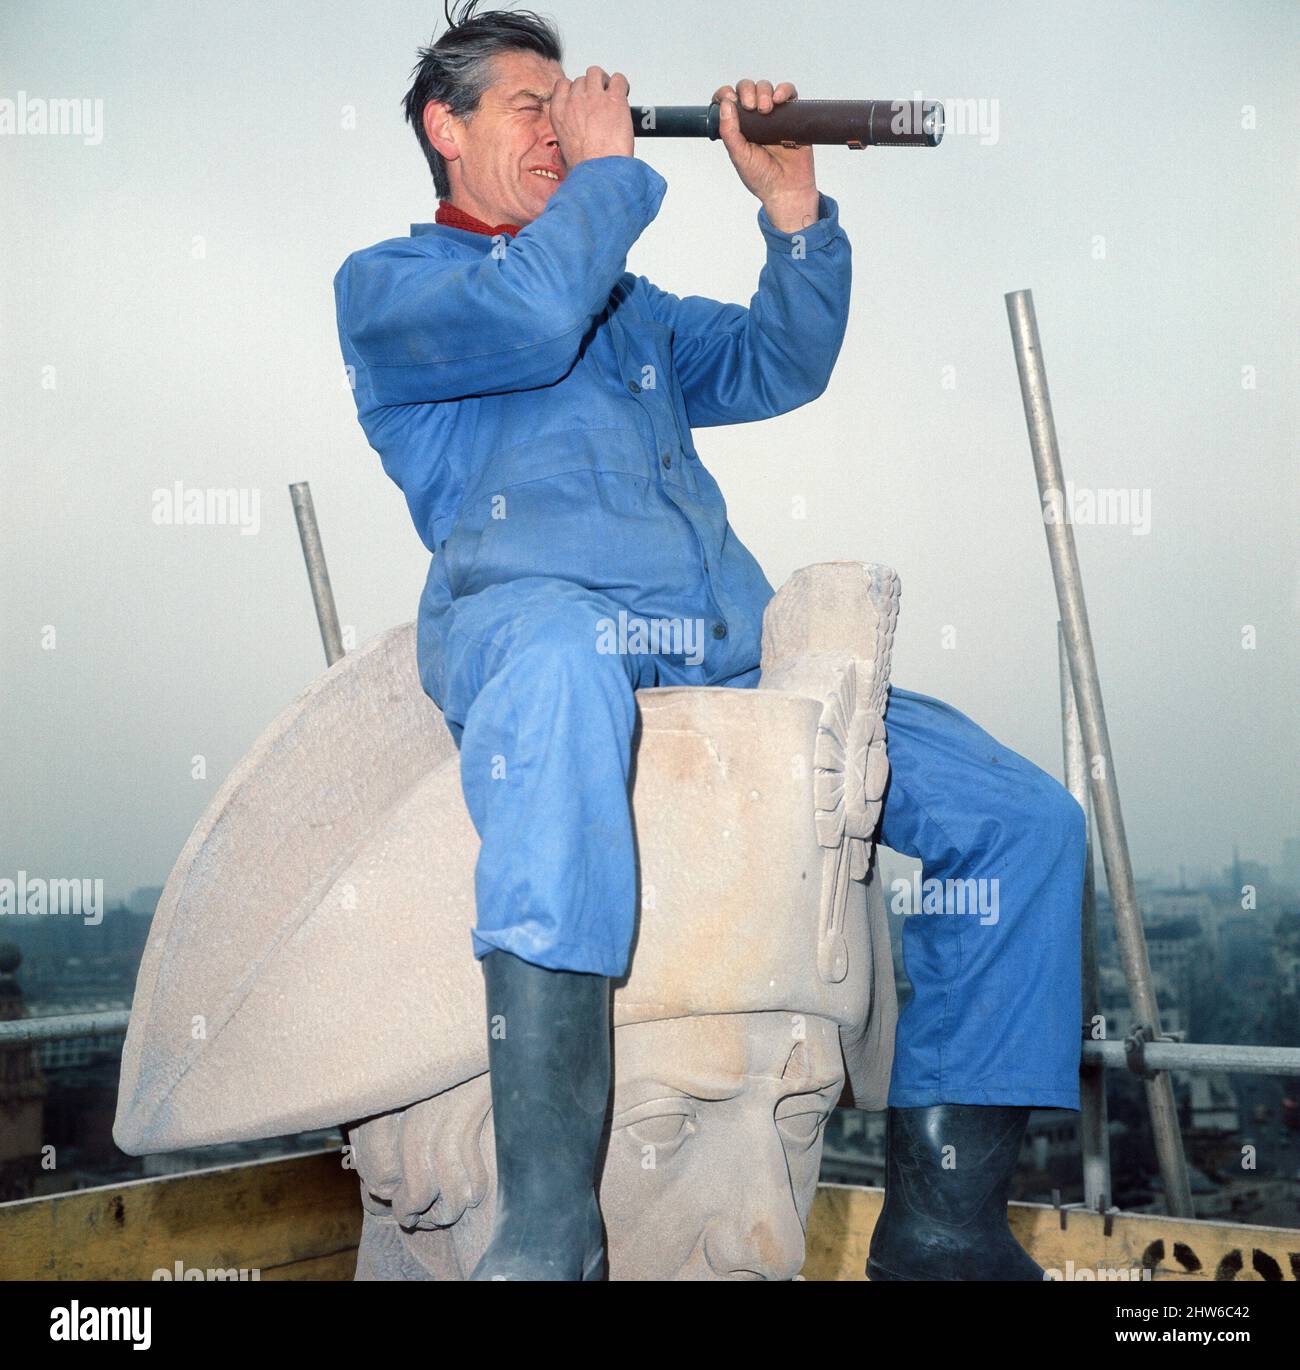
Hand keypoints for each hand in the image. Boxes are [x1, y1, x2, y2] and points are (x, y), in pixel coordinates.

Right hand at [551, 65, 634, 165]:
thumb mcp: (564, 150)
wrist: (599, 173)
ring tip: (612, 96)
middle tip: (602, 102)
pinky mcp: (614, 99)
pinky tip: (624, 95)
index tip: (583, 97)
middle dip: (592, 88)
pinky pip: (619, 79)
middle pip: (582, 79)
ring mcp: (594, 97)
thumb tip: (575, 138)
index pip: (563, 85)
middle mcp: (575, 101)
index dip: (575, 89)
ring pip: (597, 73)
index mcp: (559, 112)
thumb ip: (569, 134)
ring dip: (605, 81)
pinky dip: (622, 84)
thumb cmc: (585, 166)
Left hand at [712, 79, 819, 231]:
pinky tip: (779, 99)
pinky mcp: (792, 115)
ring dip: (764, 91)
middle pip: (747, 89)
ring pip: (766, 87)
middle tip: (750, 106)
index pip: (728, 101)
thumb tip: (725, 104)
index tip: (730, 100)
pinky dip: (784, 90)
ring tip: (766, 109)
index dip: (726, 94)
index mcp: (738, 127)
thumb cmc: (762, 177)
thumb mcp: (739, 156)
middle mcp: (755, 118)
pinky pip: (789, 93)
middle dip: (747, 91)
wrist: (787, 189)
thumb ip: (730, 132)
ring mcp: (773, 115)